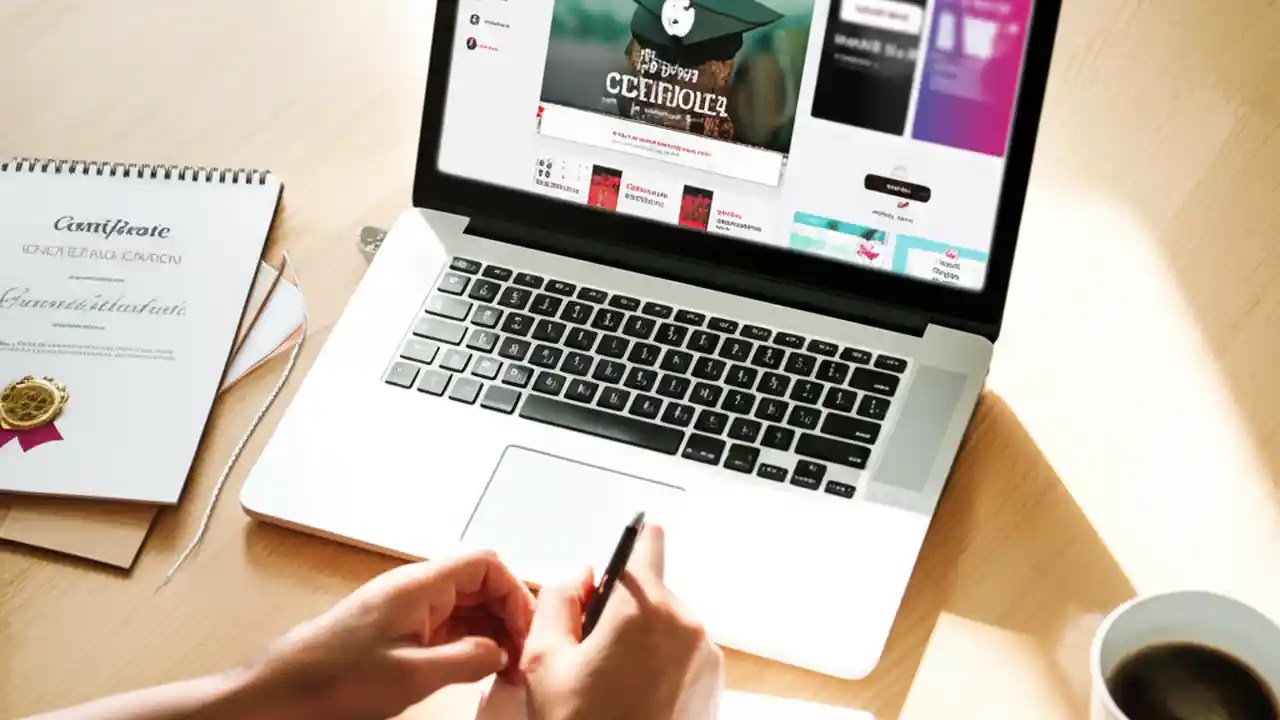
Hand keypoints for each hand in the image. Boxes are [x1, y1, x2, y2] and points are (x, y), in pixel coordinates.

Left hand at [246, 551, 534, 719]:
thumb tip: (500, 652)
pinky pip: (446, 625)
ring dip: (490, 631)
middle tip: (520, 653)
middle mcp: (414, 589)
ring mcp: (406, 608)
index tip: (525, 630)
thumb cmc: (331, 678)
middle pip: (480, 584)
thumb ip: (467, 659)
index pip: (486, 564)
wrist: (282, 692)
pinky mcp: (397, 629)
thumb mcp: (413, 675)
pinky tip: (475, 667)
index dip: (514, 593)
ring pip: (465, 606)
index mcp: (420, 585)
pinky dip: (468, 643)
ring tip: (503, 666)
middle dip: (507, 615)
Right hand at [518, 525, 722, 719]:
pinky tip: (634, 695)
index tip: (628, 540)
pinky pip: (684, 655)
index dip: (633, 541)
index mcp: (643, 609)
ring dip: (643, 639)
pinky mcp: (714, 684)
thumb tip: (579, 576)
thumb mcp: (545, 660)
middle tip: (592, 647)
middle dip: (625, 608)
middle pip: (653, 591)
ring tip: (611, 681)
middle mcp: (684, 624)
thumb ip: (558, 599)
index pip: (648, 543)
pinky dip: (661, 665)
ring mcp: (705, 656)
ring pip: (668, 625)